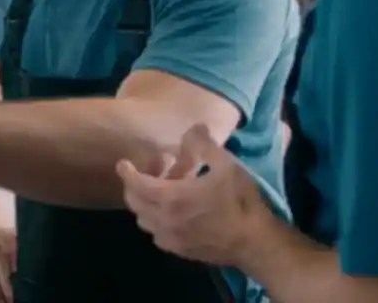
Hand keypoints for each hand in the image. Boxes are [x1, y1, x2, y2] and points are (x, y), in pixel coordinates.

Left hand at [116, 124, 269, 267]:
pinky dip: (156, 222)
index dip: (127, 172)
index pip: (137, 184)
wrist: (254, 242)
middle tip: (148, 173)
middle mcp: (164, 221)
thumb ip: (204, 145)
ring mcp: (171, 239)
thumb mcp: (227, 165)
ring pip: (144, 221)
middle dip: (135, 187)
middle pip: (135, 203)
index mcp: (171, 198)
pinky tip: (172, 213)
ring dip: (145, 205)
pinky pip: (157, 235)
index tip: (123, 163)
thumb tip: (194, 127)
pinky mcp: (180, 251)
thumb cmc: (240, 201)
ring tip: (161, 192)